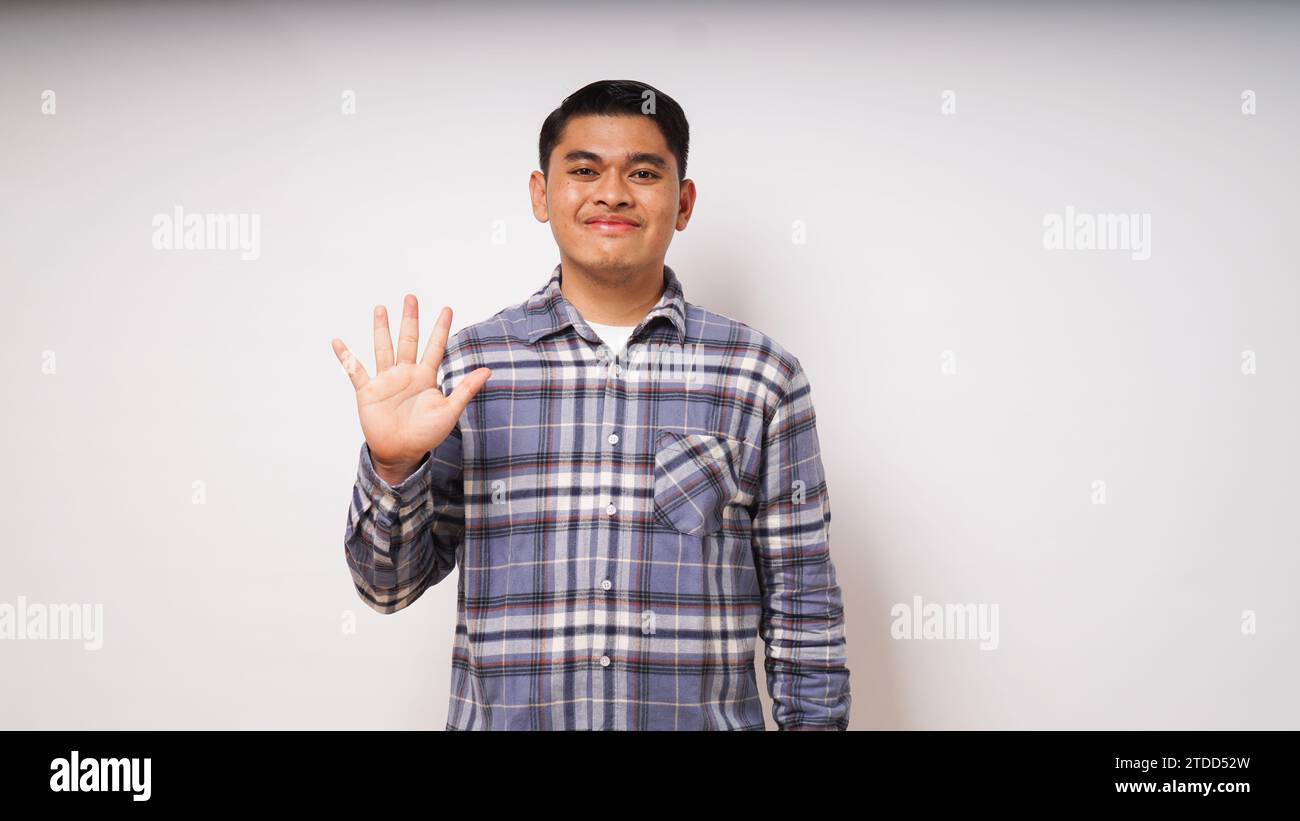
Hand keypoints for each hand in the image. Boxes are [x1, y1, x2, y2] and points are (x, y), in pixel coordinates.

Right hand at [332, 295, 490, 482]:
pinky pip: (355, 370)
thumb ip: (466, 389)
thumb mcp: (450, 411)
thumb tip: (488, 370)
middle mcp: (405, 374)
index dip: (441, 328)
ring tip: (380, 308)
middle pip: (408, 340)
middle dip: (410, 319)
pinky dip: (345, 357)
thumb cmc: (426, 434)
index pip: (435, 347)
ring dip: (381, 329)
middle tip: (411, 297)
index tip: (447, 309)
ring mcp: (386, 380)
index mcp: (425, 377)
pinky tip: (338, 342)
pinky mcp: (368, 391)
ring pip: (383, 348)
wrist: (401, 453)